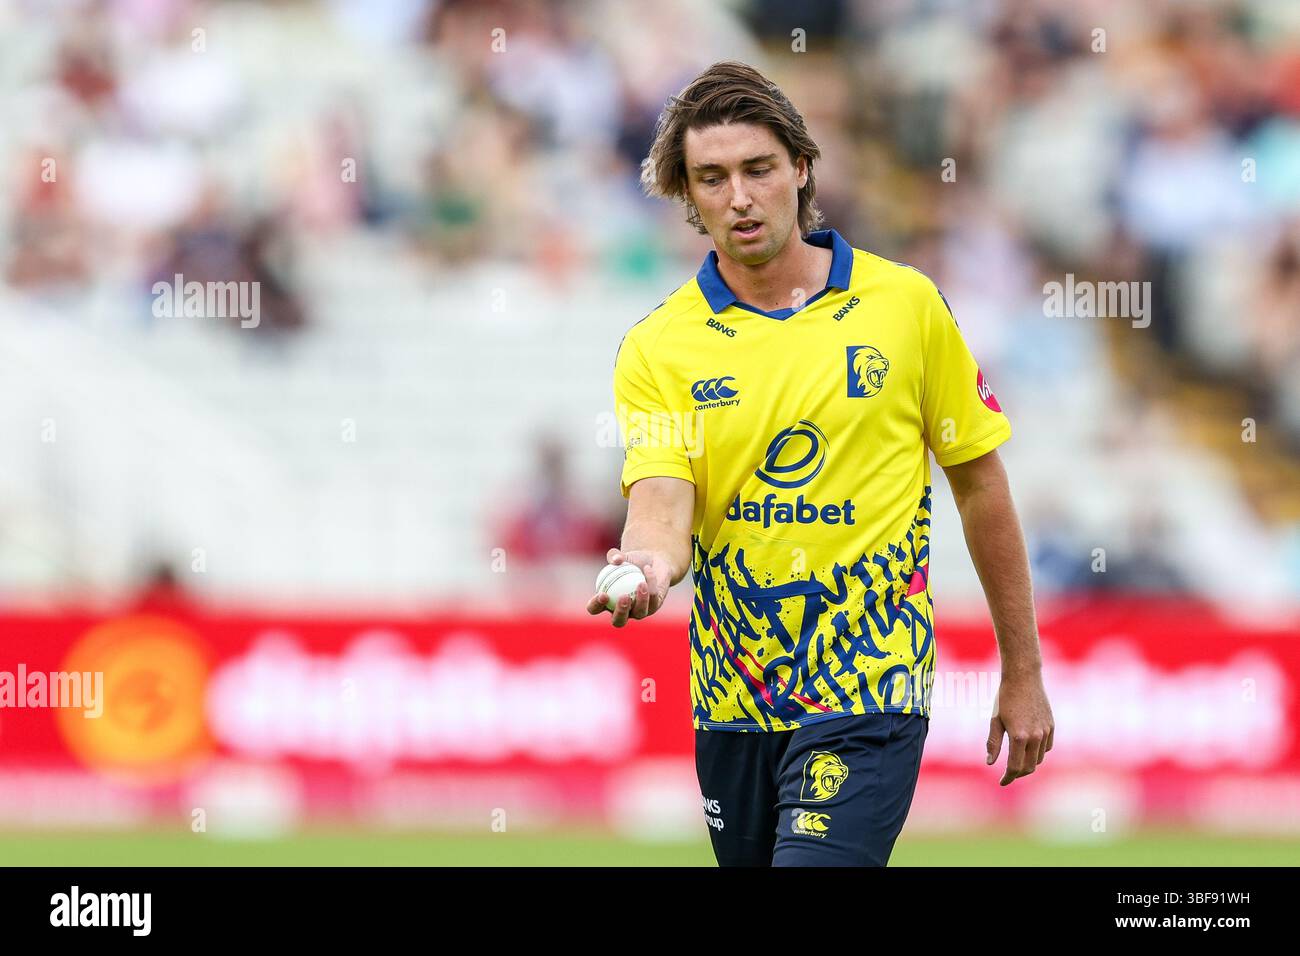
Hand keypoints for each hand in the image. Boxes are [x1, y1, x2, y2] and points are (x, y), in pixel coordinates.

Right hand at [586, 548, 672, 627]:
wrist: (652, 561)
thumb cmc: (631, 561)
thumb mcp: (622, 556)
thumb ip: (615, 555)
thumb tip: (615, 560)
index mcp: (606, 602)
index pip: (595, 609)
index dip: (596, 605)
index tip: (603, 594)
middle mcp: (622, 612)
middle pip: (618, 621)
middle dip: (620, 612)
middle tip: (624, 596)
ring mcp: (639, 612)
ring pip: (639, 613)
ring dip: (641, 599)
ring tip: (641, 583)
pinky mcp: (654, 607)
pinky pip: (653, 598)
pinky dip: (651, 582)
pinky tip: (648, 569)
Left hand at [986, 670, 1053, 785]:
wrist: (1024, 678)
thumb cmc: (1005, 698)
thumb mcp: (995, 720)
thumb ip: (993, 743)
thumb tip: (990, 763)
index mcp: (1019, 736)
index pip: (1015, 767)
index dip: (1008, 777)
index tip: (1002, 782)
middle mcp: (1035, 737)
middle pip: (1029, 767)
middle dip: (1018, 774)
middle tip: (1008, 774)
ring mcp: (1046, 732)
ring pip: (1039, 758)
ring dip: (1028, 764)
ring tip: (1017, 762)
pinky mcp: (1052, 726)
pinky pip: (1047, 747)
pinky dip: (1038, 753)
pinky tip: (1029, 750)